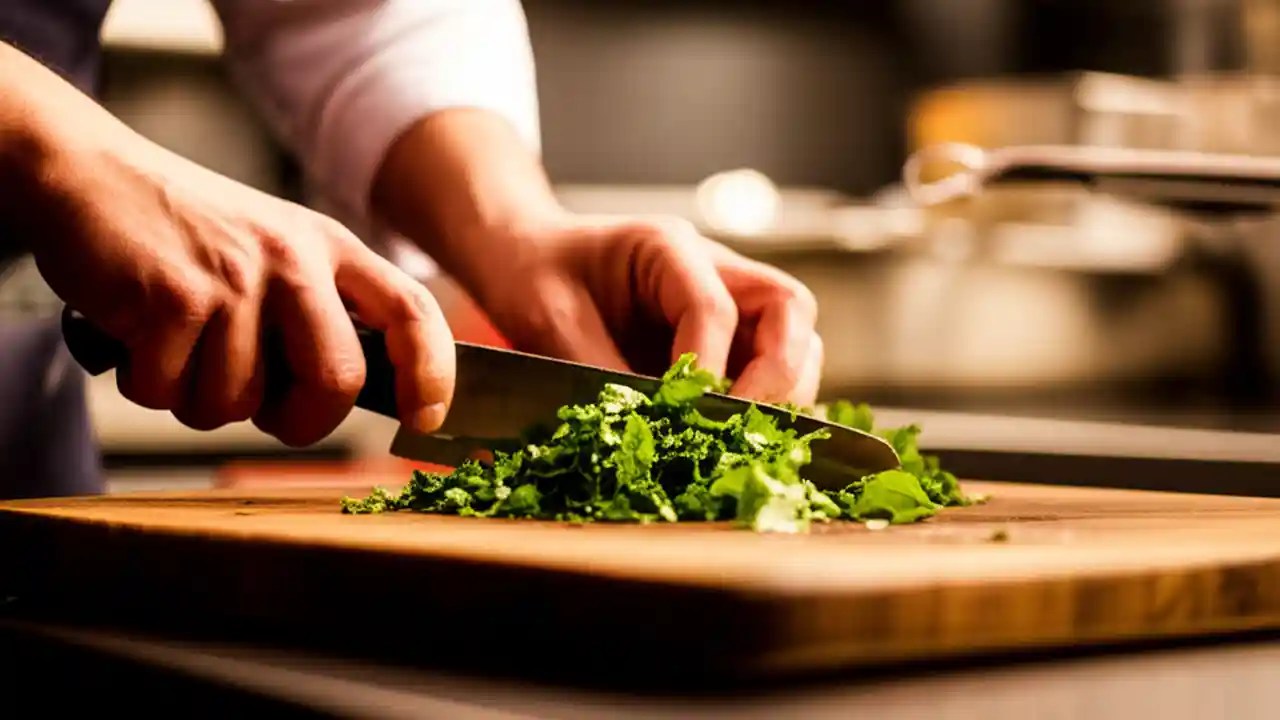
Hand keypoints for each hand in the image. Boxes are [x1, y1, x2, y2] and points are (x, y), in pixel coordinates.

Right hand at [23, 134, 454, 445]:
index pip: (412, 312)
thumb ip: (316, 308)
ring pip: (237, 404)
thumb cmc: (182, 228)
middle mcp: (293, 259)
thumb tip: (348, 393)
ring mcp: (235, 278)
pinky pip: (169, 393)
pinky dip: (146, 384)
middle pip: (335, 382)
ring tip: (177, 344)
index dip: (432, 372)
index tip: (425, 417)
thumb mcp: (273, 247)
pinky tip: (138, 336)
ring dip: (198, 398)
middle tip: (264, 410)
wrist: (86, 171)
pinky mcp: (173, 298)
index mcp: (329, 247)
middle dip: (298, 421)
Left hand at [468, 214, 822, 406]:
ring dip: (781, 393)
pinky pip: (772, 369)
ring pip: (796, 341)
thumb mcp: (548, 319)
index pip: (716, 306)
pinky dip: (766, 405)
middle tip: (739, 430)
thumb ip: (598, 371)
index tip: (688, 417)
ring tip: (739, 439)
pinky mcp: (727, 341)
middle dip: (777, 375)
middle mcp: (715, 269)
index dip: (709, 368)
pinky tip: (732, 440)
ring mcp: (729, 303)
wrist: (526, 257)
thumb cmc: (534, 274)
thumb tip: (644, 434)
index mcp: (669, 248)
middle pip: (790, 311)